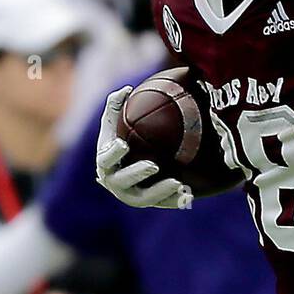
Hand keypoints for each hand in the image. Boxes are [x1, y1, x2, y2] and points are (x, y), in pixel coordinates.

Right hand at [95, 87, 187, 208]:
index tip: (123, 144)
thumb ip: (116, 106)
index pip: (105, 159)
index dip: (113, 153)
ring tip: (177, 182)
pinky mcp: (150, 202)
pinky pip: (162, 204)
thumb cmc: (122, 140)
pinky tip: (188, 195)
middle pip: (123, 181)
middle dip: (137, 174)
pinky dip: (174, 200)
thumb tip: (125, 89)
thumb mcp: (116, 124)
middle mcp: (116, 183)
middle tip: (153, 165)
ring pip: (144, 199)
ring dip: (159, 192)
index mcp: (106, 164)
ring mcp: (132, 195)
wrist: (131, 166)